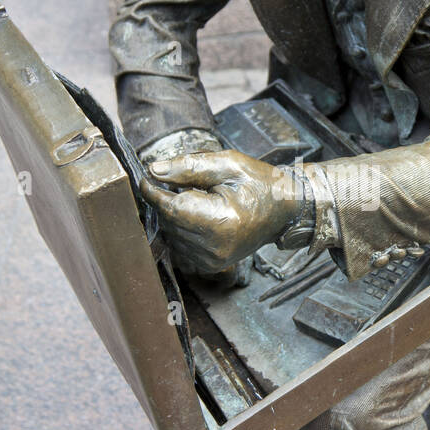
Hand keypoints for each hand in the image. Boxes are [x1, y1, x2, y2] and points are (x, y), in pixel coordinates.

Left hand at [140, 150, 303, 276]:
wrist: (284, 211)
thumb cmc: (259, 184)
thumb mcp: (227, 164)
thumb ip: (189, 167)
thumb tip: (154, 171)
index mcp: (222, 221)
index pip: (172, 208)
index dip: (153, 191)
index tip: (144, 177)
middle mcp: (216, 247)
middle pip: (169, 222)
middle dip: (164, 201)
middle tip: (171, 181)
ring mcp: (213, 260)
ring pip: (172, 235)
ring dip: (173, 215)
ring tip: (192, 198)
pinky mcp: (211, 265)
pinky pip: (181, 246)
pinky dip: (181, 229)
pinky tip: (196, 214)